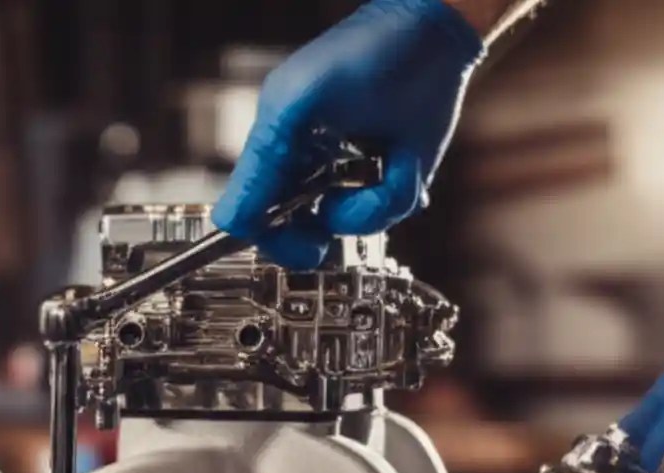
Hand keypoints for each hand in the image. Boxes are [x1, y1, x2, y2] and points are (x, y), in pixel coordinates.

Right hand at [212, 0, 484, 268]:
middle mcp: (309, 166)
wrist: (434, 38)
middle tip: (327, 240)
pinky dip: (399, 193)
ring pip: (350, 224)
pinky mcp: (390, 179)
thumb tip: (229, 221)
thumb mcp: (298, 104)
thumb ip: (262, 160)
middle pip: (299, 230)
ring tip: (389, 165)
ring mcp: (350, 176)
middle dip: (319, 231)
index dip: (269, 236)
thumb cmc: (363, 54)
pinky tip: (405, 162)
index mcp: (276, 147)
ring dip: (371, 204)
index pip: (253, 214)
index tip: (296, 243)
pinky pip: (389, 210)